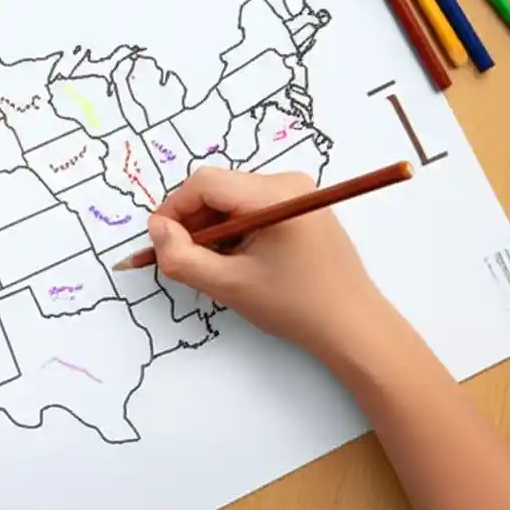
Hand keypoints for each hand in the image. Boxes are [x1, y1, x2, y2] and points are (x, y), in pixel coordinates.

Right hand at [147, 167, 388, 356]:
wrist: (353, 326)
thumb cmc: (295, 306)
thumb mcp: (228, 285)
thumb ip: (182, 256)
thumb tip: (156, 229)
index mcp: (274, 195)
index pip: (203, 184)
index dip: (173, 210)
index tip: (160, 243)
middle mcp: (287, 183)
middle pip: (217, 189)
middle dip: (192, 223)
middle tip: (185, 260)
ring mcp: (297, 193)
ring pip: (231, 199)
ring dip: (212, 228)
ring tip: (214, 265)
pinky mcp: (299, 207)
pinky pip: (250, 207)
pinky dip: (232, 230)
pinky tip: (237, 260)